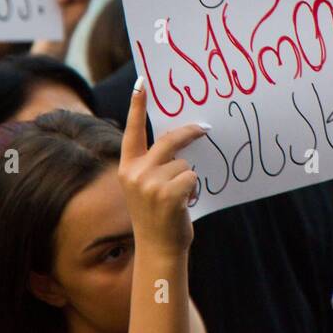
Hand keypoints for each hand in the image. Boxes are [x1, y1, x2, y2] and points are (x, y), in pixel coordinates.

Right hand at [118, 77, 206, 257]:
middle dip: (189, 133)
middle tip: (205, 128)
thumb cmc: (158, 216)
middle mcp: (135, 173)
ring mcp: (149, 183)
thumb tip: (182, 136)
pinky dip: (193, 188)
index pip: (132, 131)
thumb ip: (154, 164)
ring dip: (188, 177)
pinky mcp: (167, 193)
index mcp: (127, 168)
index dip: (137, 105)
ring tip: (179, 198)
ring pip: (184, 163)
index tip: (141, 82)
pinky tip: (184, 204)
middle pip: (169, 140)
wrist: (159, 250)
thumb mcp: (147, 187)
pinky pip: (191, 176)